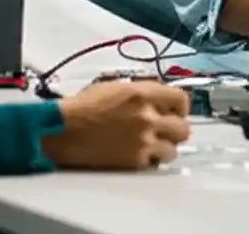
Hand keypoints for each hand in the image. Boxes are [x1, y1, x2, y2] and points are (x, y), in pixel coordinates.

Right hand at [41, 80, 190, 169]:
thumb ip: (140, 92)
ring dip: (165, 146)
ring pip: (173, 149)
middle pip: (182, 128)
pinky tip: (140, 154)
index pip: (181, 99)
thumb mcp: (115, 87)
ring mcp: (143, 140)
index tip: (178, 111)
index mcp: (143, 94)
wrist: (65, 129)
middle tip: (168, 130)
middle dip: (176, 128)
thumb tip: (155, 98)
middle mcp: (148, 117)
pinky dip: (150, 160)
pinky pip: (154, 163)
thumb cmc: (82, 108)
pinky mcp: (135, 160)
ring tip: (154, 145)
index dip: (181, 107)